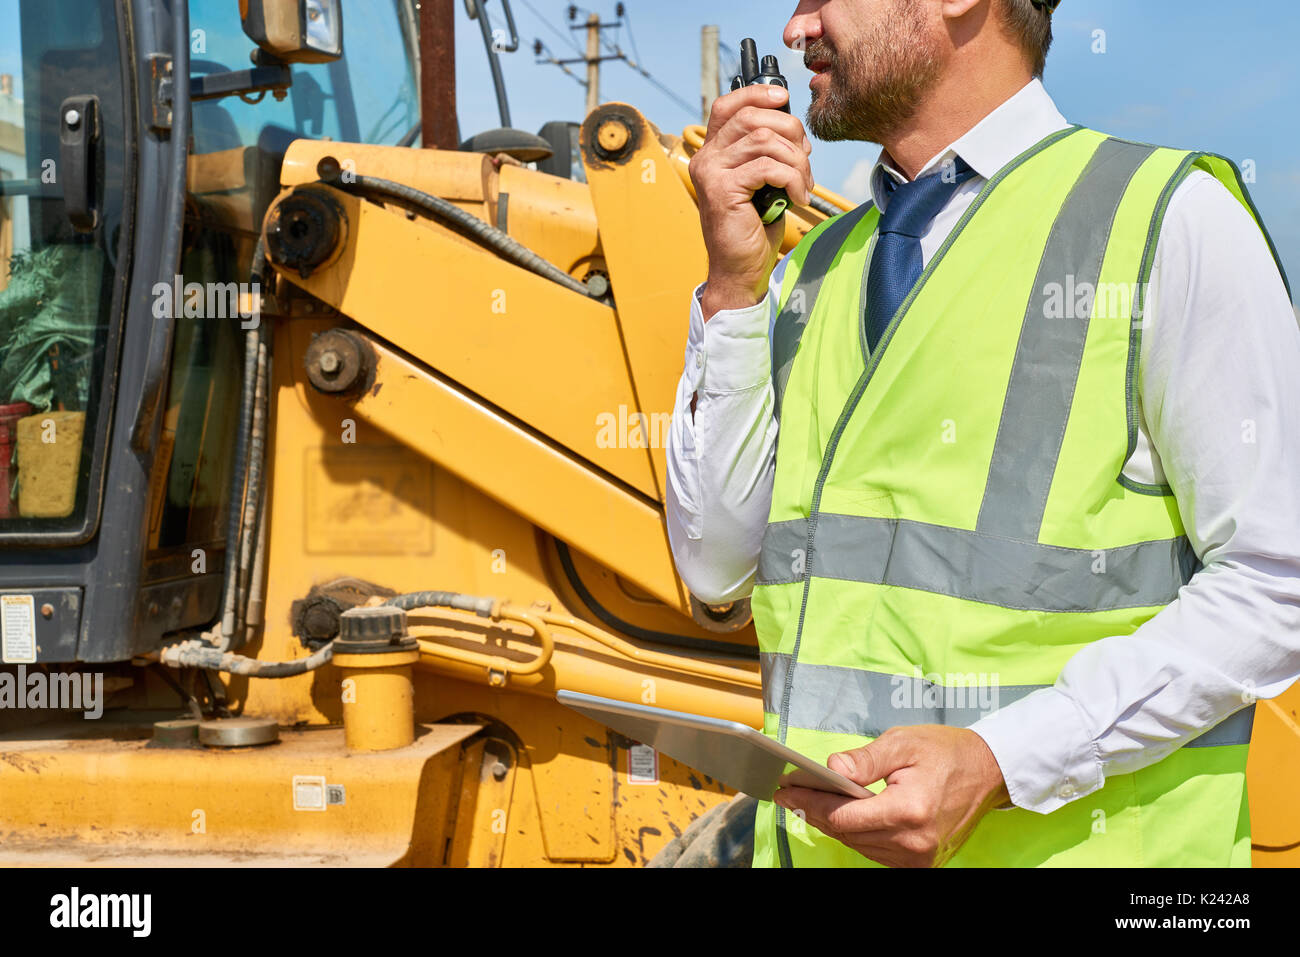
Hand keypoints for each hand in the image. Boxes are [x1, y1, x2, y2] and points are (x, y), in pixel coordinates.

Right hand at [688, 84, 814, 317]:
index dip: (758, 93)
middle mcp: (707, 157)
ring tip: (804, 183)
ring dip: (796, 160)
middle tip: (805, 157)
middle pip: (753, 117)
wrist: (739, 270)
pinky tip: (797, 197)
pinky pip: (768, 167)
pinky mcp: (723, 190)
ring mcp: (712, 173)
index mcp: (713, 151)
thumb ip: (765, 151)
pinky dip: (792, 179)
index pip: (729, 104)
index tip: (784, 98)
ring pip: (765, 140)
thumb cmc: (753, 227)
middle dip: (790, 130)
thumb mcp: (761, 180)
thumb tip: (791, 124)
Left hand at [772, 725, 1010, 867]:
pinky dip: (855, 834)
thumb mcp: (903, 743)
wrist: (989, 772)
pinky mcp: (921, 863)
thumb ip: (863, 760)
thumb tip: (830, 771)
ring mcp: (919, 858)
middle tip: (790, 793)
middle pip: (847, 833)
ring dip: (833, 824)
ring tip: (809, 801)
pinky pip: (875, 851)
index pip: (843, 816)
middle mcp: (914, 843)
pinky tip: (840, 815)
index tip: (785, 791)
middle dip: (815, 812)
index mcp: (909, 811)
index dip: (809, 803)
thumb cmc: (946, 752)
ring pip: (858, 845)